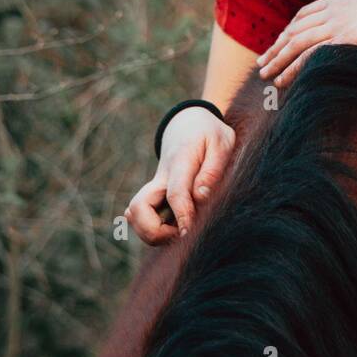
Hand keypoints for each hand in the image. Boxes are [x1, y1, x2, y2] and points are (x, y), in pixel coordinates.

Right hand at [124, 107, 236, 244]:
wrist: (188, 124)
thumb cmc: (210, 135)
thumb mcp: (221, 143)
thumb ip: (213, 170)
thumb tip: (201, 196)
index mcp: (180, 162)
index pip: (176, 193)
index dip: (183, 216)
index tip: (189, 233)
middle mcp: (161, 177)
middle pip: (139, 209)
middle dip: (155, 231)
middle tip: (183, 233)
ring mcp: (154, 187)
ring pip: (134, 216)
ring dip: (151, 233)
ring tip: (179, 231)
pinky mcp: (154, 195)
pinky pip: (140, 216)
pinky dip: (149, 229)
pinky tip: (172, 227)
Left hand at [256, 0, 356, 86]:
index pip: (305, 13)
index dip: (289, 29)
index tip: (279, 41)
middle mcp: (334, 8)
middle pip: (294, 29)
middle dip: (276, 47)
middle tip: (262, 62)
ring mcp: (338, 22)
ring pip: (296, 44)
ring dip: (278, 61)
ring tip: (266, 76)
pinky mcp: (344, 38)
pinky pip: (309, 56)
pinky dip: (292, 69)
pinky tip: (283, 80)